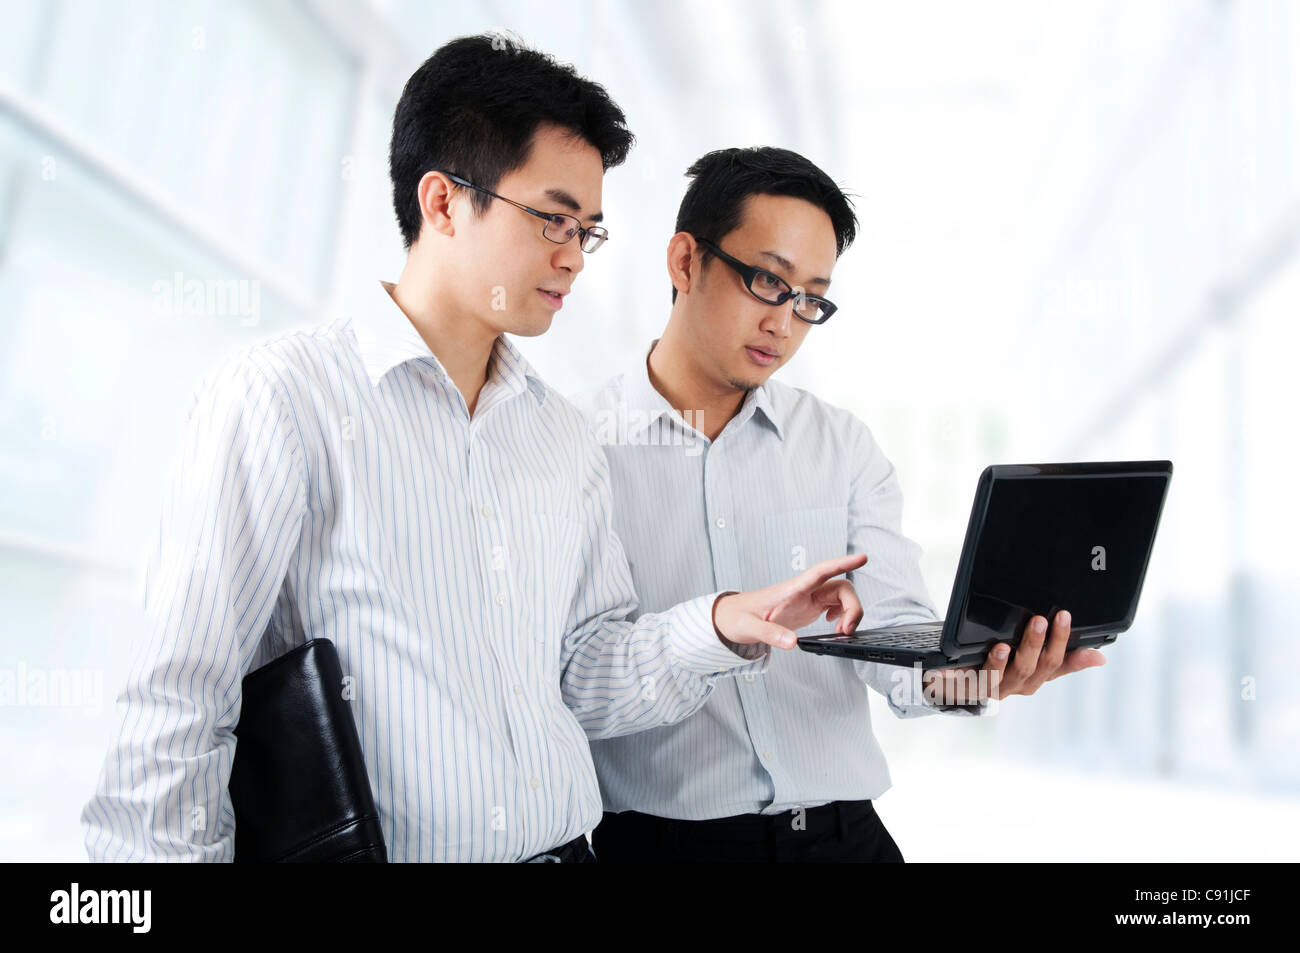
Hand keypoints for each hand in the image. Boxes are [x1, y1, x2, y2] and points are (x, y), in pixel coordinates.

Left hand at [712, 553, 867, 650]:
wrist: (732, 618)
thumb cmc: (738, 617)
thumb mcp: (750, 628)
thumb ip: (771, 635)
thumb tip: (792, 644)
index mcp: (792, 589)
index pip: (821, 570)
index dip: (842, 563)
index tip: (862, 558)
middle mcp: (804, 590)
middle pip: (841, 586)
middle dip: (853, 606)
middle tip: (846, 631)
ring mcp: (809, 598)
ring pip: (842, 595)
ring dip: (850, 613)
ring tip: (842, 632)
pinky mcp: (810, 607)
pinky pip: (837, 605)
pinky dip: (843, 616)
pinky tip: (835, 626)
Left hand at [922, 609, 1106, 705]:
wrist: (954, 678)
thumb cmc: (997, 662)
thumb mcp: (1030, 657)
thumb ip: (1063, 658)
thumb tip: (1100, 657)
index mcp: (1034, 678)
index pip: (1056, 665)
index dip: (1065, 645)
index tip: (1066, 617)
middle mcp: (1016, 686)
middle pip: (1033, 669)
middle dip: (1039, 644)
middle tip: (1042, 619)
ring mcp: (993, 687)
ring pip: (1009, 674)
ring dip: (1017, 652)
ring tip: (1019, 635)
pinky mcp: (969, 686)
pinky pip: (980, 678)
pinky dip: (990, 664)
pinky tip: (996, 650)